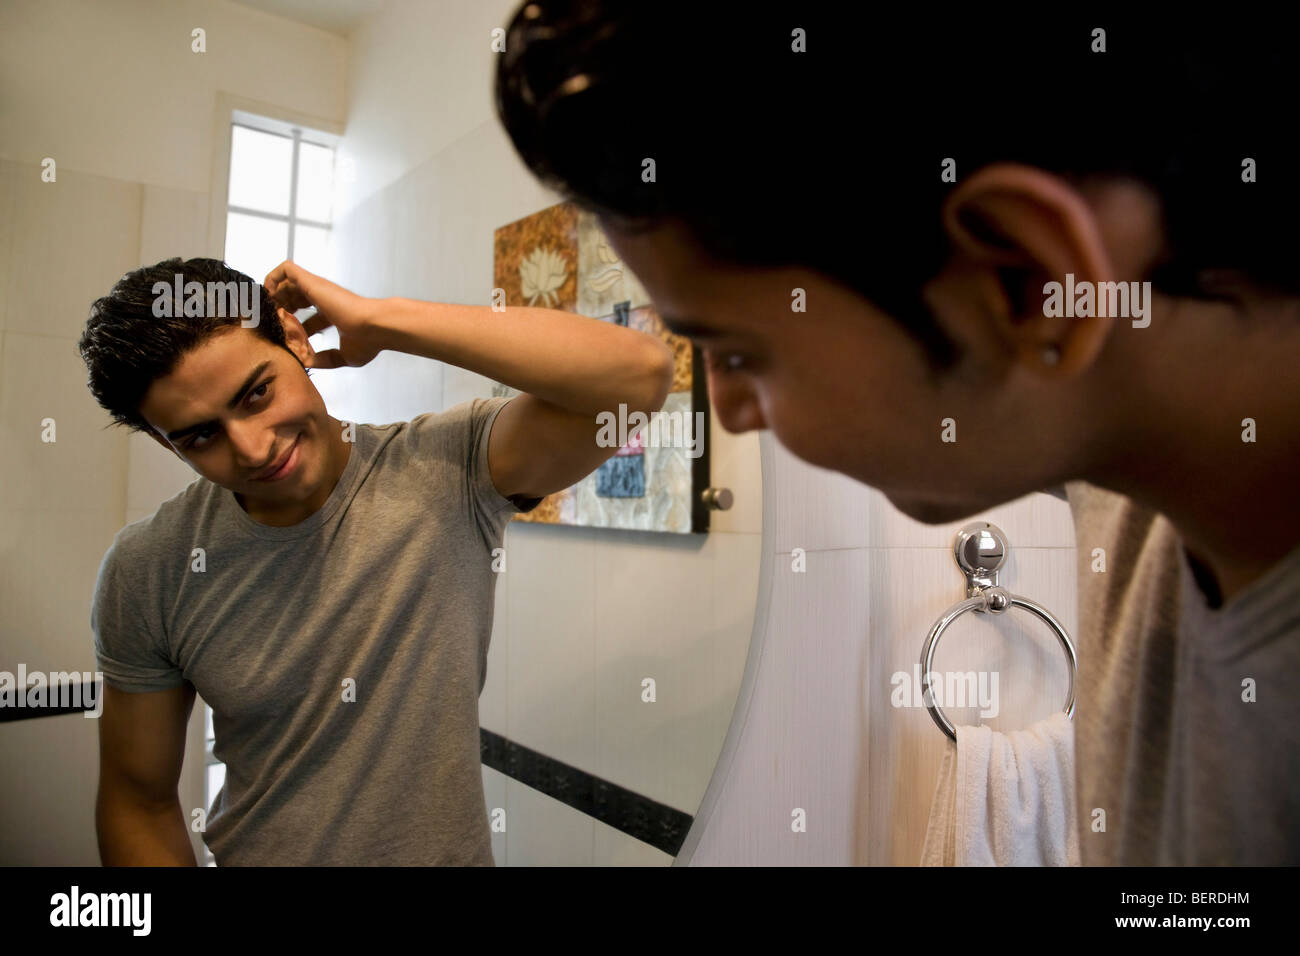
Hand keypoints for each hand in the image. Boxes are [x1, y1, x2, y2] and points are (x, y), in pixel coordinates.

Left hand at [263, 261, 383, 368]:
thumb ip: (326, 359)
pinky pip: (285, 269)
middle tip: (272, 323)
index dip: (294, 328)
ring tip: (267, 310)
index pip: (308, 318)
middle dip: (280, 310)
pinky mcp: (311, 281)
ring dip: (274, 295)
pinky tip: (269, 294)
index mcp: (333, 314)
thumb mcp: (345, 357)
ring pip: (287, 283)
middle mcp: (325, 299)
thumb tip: (310, 362)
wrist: (375, 327)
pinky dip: (273, 278)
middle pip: (295, 299)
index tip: (286, 338)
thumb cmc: (368, 340)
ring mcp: (318, 288)